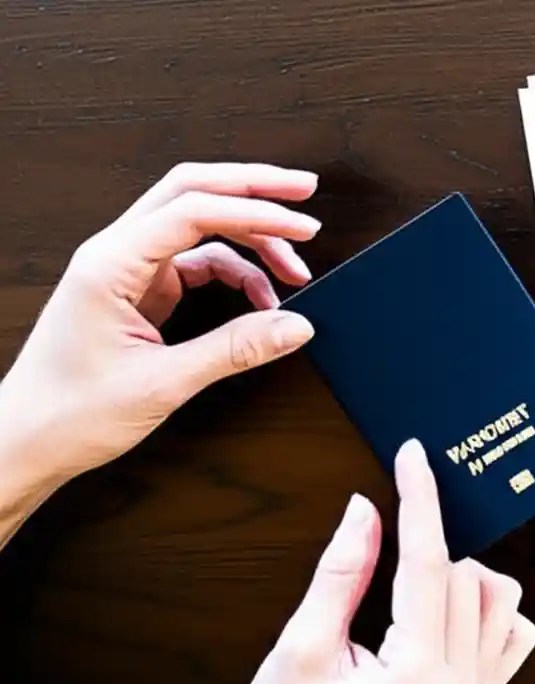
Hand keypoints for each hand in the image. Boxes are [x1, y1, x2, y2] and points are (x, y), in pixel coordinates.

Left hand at [0, 162, 320, 496]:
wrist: (27, 440)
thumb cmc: (70, 412)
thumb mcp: (163, 383)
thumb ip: (234, 350)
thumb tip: (293, 327)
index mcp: (109, 265)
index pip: (193, 211)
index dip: (255, 213)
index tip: (301, 225)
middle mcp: (116, 254)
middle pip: (192, 192)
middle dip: (252, 189)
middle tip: (303, 193)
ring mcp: (128, 269)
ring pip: (198, 223)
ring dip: (250, 236)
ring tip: (294, 267)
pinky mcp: (139, 289)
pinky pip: (197, 261)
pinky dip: (237, 272)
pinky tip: (263, 299)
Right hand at [239, 440, 534, 683]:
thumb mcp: (300, 656)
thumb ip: (338, 578)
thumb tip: (364, 512)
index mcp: (414, 680)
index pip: (427, 563)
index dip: (420, 499)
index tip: (414, 458)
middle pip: (465, 578)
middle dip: (424, 547)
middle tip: (381, 542)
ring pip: (502, 604)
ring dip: (463, 578)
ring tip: (410, 593)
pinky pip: (513, 640)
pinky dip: (489, 614)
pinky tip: (446, 617)